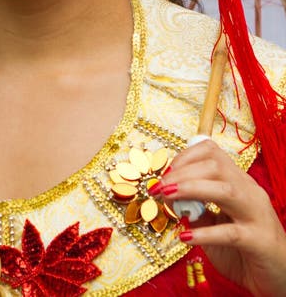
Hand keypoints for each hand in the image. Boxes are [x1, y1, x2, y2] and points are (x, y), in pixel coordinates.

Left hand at [156, 138, 285, 295]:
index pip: (212, 153)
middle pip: (215, 167)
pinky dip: (205, 233)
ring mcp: (256, 215)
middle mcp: (249, 192)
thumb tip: (170, 196)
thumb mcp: (216, 225)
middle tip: (158, 187)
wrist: (281, 278)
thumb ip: (197, 210)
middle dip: (182, 172)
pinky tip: (185, 237)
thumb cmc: (245, 250)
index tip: (165, 174)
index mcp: (239, 183)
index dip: (184, 157)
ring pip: (225, 190)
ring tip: (166, 197)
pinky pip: (231, 233)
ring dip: (191, 189)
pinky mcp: (259, 242)